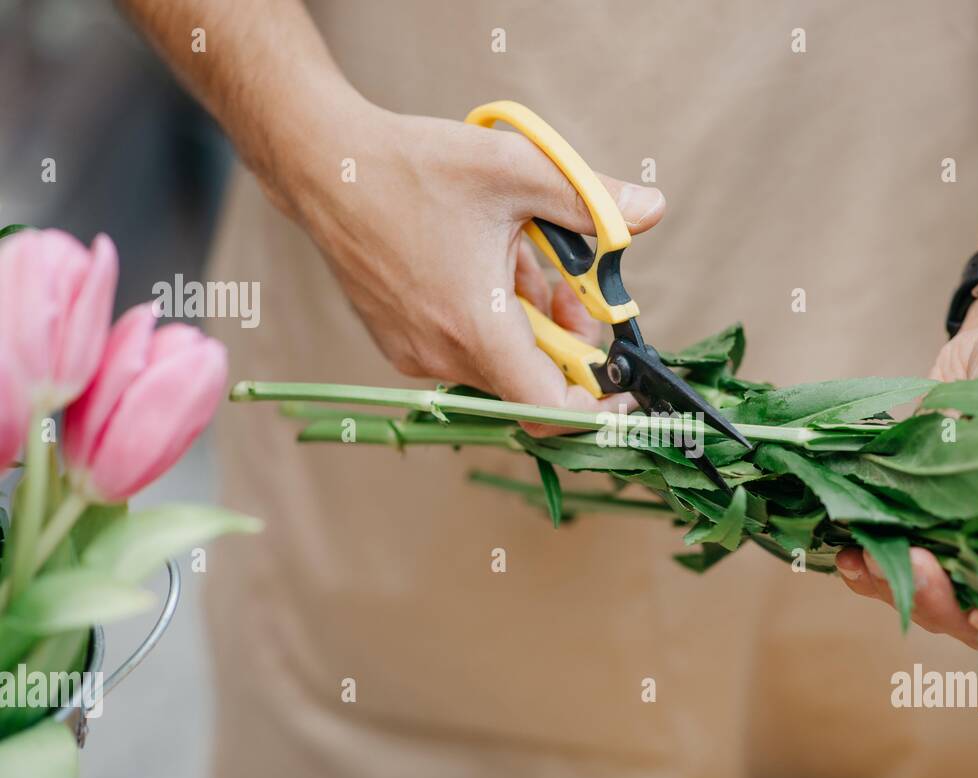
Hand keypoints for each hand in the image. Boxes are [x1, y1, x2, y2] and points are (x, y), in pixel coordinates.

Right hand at [272, 103, 664, 433]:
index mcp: (476, 327)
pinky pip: (468, 349)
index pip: (550, 409)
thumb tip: (651, 211)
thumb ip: (592, 200)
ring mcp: (417, 354)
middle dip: (569, 341)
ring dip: (532, 324)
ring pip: (503, 362)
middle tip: (576, 286)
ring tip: (525, 258)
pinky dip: (495, 320)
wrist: (323, 165)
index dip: (598, 407)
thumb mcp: (518, 170)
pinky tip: (489, 265)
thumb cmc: (414, 165)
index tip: (625, 384)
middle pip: (533, 380)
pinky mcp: (401, 343)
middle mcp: (443, 355)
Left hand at [836, 271, 977, 645]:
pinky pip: (893, 547)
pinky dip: (868, 552)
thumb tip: (950, 465)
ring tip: (857, 564)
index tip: (974, 610)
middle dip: (931, 597)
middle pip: (969, 605)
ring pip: (924, 585)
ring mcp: (960, 528)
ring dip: (888, 581)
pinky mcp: (920, 507)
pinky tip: (843, 547)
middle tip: (906, 566)